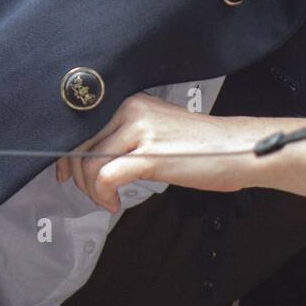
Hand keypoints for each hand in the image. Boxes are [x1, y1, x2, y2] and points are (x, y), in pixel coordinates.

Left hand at [54, 93, 270, 212]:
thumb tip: (93, 157)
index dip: (68, 154)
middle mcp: (132, 110)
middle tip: (90, 193)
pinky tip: (114, 203)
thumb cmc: (204, 147)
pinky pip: (106, 177)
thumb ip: (128, 136)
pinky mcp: (150, 155)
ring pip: (90, 164)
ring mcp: (141, 131)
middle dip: (78, 176)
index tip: (66, 172)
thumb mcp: (159, 130)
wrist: (240, 150)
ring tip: (107, 200)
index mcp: (132, 102)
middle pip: (80, 145)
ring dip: (92, 190)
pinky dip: (104, 195)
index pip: (83, 127)